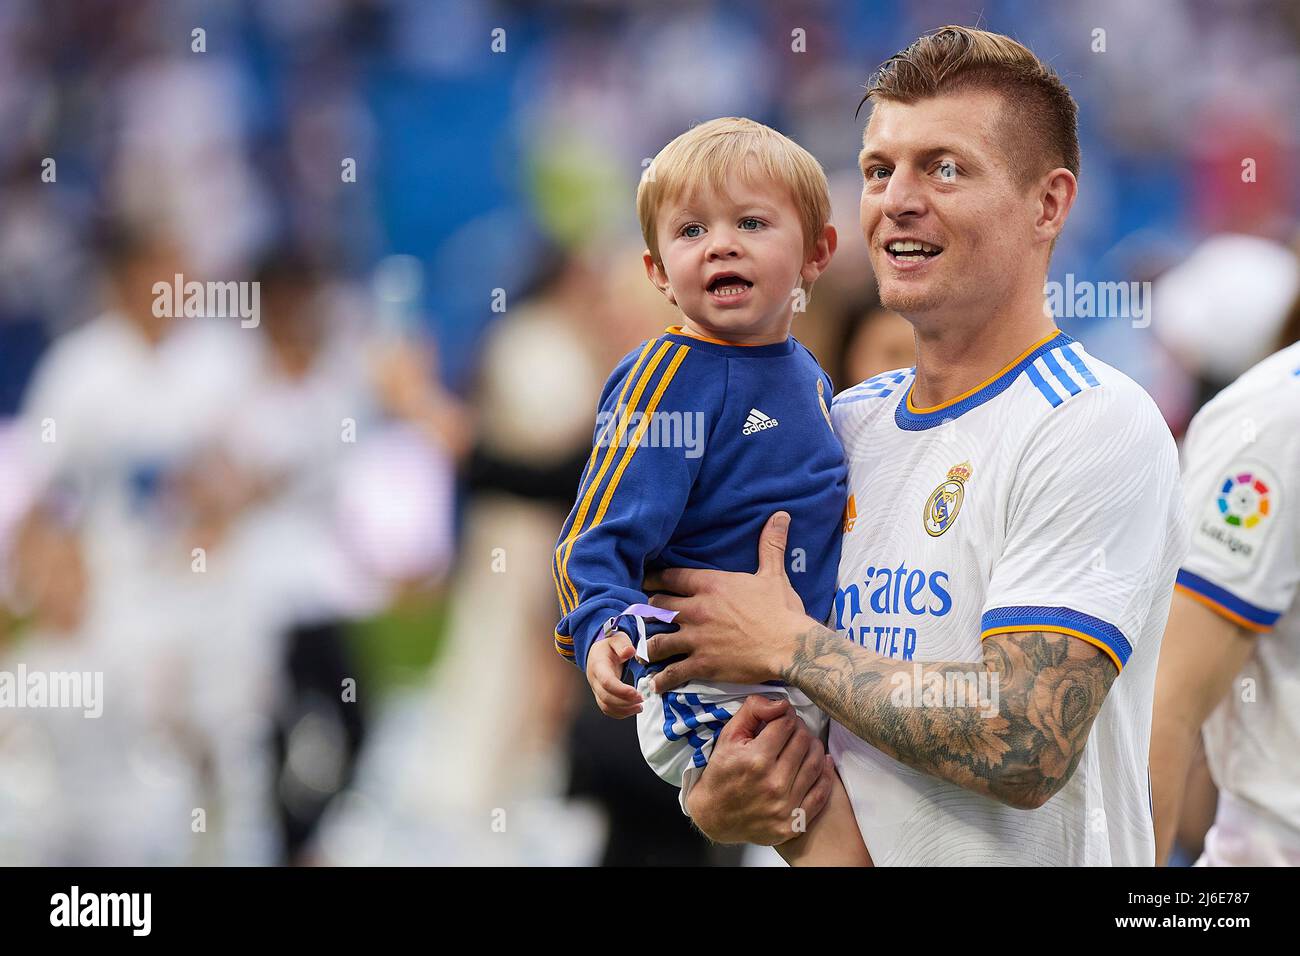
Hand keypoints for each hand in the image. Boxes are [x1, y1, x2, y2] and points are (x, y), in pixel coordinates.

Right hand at [585, 632, 642, 717]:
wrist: (598, 651)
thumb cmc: (609, 645)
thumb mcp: (617, 638)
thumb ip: (623, 644)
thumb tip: (629, 652)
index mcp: (598, 665)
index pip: (606, 682)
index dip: (621, 690)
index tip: (636, 693)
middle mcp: (595, 680)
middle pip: (606, 697)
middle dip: (625, 702)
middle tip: (642, 699)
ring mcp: (596, 689)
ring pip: (606, 706)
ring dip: (623, 710)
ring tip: (640, 707)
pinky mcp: (601, 695)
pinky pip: (607, 709)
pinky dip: (620, 713)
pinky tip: (632, 710)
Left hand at [645, 511, 809, 692]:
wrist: (789, 646)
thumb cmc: (782, 610)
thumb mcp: (774, 574)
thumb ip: (770, 545)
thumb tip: (781, 515)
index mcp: (711, 585)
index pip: (671, 576)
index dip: (654, 578)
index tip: (645, 580)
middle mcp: (697, 609)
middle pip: (658, 606)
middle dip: (648, 610)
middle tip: (642, 614)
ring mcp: (696, 638)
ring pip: (657, 640)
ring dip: (649, 645)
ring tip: (643, 650)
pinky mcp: (701, 664)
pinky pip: (672, 672)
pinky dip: (661, 679)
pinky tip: (655, 683)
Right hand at [686, 695, 835, 844]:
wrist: (715, 817)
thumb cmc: (722, 773)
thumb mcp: (728, 736)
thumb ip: (753, 711)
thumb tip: (781, 703)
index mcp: (755, 760)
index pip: (786, 724)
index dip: (786, 715)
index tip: (782, 717)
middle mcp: (773, 784)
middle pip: (803, 741)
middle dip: (799, 729)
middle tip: (792, 729)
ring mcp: (785, 806)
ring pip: (815, 763)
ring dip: (814, 747)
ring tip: (805, 744)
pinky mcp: (794, 823)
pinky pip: (821, 793)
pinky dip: (826, 774)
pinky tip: (823, 763)